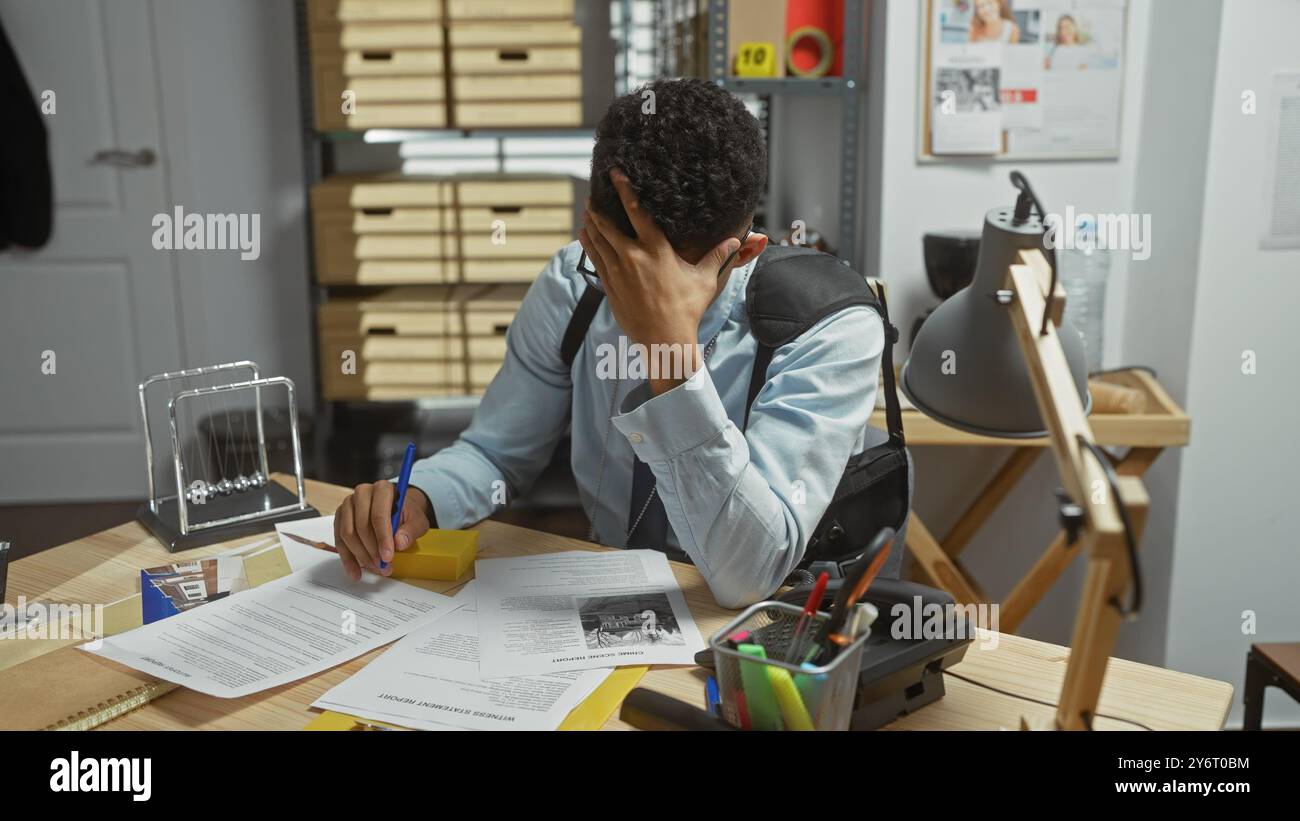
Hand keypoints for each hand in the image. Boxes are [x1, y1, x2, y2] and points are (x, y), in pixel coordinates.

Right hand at [334, 482, 430, 579]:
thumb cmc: (406, 514)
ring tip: (374, 569)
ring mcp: (348, 505)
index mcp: (382, 489)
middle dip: (372, 550)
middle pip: (361, 526)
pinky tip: (356, 571)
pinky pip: (340, 541)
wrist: (397, 509)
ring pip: (348, 534)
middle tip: (383, 567)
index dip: (383, 538)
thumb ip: (411, 531)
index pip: (379, 515)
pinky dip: (347, 559)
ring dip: (360, 556)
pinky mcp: (340, 518)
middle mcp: (362, 493)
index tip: (388, 557)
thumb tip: (399, 543)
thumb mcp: (417, 521)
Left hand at [577, 168, 741, 394]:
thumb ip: (718, 255)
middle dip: (599, 206)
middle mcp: (633, 257)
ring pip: (598, 240)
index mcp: (656, 249)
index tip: (615, 173)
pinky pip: (595, 258)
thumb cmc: (686, 309)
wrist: (664, 340)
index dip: (624, 189)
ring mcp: (618, 272)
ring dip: (591, 223)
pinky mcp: (610, 286)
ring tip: (587, 210)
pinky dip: (588, 243)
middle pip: (608, 224)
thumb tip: (737, 239)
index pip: (637, 211)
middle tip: (594, 193)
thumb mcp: (705, 279)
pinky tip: (584, 235)